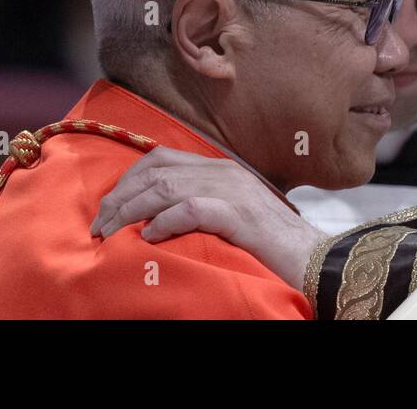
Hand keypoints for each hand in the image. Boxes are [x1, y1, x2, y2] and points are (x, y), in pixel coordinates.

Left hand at [89, 147, 326, 291]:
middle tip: (100, 224)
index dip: (127, 180)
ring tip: (113, 231)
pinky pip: (192, 208)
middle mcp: (223, 171)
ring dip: (132, 209)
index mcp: (219, 168)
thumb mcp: (231, 216)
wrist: (316, 258)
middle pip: (156, 170)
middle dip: (120, 195)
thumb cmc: (272, 244)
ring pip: (166, 186)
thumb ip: (200, 206)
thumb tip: (155, 219)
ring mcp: (232, 190)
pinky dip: (165, 220)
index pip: (160, 158)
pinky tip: (150, 236)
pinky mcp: (240, 215)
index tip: (107, 207)